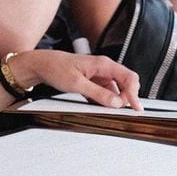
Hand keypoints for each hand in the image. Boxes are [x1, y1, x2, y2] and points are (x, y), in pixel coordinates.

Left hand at [12, 49, 142, 109]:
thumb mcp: (76, 84)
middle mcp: (104, 68)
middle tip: (118, 111)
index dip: (135, 93)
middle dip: (125, 98)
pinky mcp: (93, 81)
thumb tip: (116, 103)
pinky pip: (105, 93)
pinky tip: (96, 105)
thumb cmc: (56, 68)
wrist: (41, 65)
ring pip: (116, 90)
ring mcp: (99, 75)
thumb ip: (98, 93)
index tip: (136, 108)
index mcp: (103, 64)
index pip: (129, 77)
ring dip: (113, 101)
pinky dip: (104, 101)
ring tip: (103, 108)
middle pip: (126, 84)